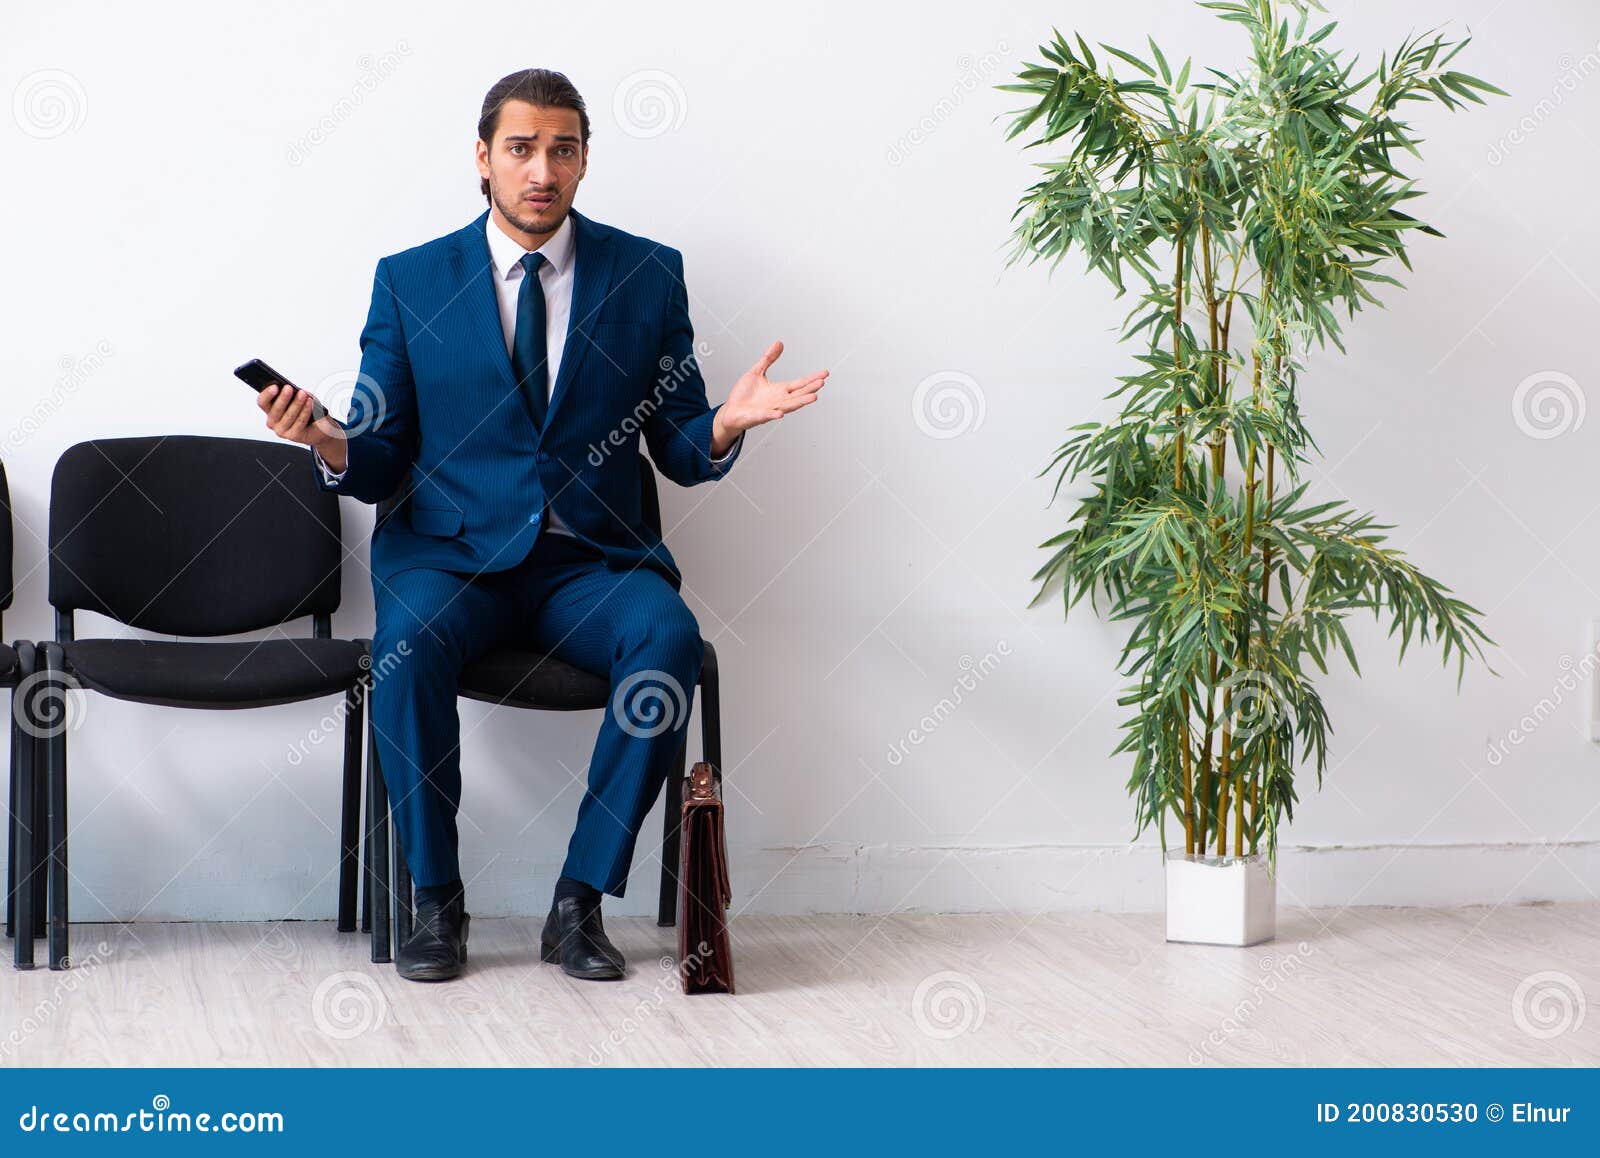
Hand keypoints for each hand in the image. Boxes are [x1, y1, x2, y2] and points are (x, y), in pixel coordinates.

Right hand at [258, 383, 346, 471]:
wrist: (320, 427)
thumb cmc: (307, 410)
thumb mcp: (301, 398)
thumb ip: (296, 393)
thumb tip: (297, 391)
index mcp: (270, 410)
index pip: (262, 402)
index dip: (267, 394)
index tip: (275, 386)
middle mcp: (273, 422)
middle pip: (275, 409)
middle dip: (283, 398)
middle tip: (289, 388)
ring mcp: (282, 430)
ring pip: (289, 415)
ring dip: (297, 403)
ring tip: (303, 394)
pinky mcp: (293, 436)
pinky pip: (300, 422)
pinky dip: (305, 411)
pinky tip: (310, 403)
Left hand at [712, 341, 828, 453]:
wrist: (731, 412)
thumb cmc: (743, 395)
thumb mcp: (756, 372)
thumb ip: (768, 359)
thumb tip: (779, 343)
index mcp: (779, 390)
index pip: (799, 384)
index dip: (811, 378)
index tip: (824, 374)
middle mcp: (778, 401)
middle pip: (798, 395)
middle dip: (810, 389)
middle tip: (821, 382)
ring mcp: (769, 410)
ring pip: (788, 406)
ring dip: (800, 402)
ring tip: (813, 398)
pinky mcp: (757, 417)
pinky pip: (766, 416)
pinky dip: (773, 415)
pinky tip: (780, 414)